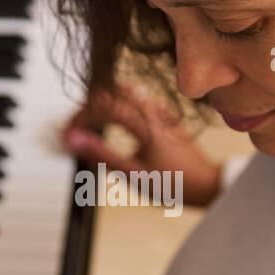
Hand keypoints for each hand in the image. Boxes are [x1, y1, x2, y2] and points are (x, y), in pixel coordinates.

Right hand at [62, 87, 222, 207]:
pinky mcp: (162, 113)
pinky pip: (133, 98)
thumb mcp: (133, 174)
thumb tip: (73, 139)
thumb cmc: (174, 183)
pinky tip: (109, 123)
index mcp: (144, 122)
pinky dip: (114, 105)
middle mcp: (152, 109)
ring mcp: (159, 109)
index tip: (68, 136)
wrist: (206, 184)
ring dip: (101, 104)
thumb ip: (101, 154)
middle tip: (75, 129)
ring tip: (88, 127)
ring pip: (121, 91)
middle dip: (87, 107)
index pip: (101, 105)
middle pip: (109, 91)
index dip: (79, 118)